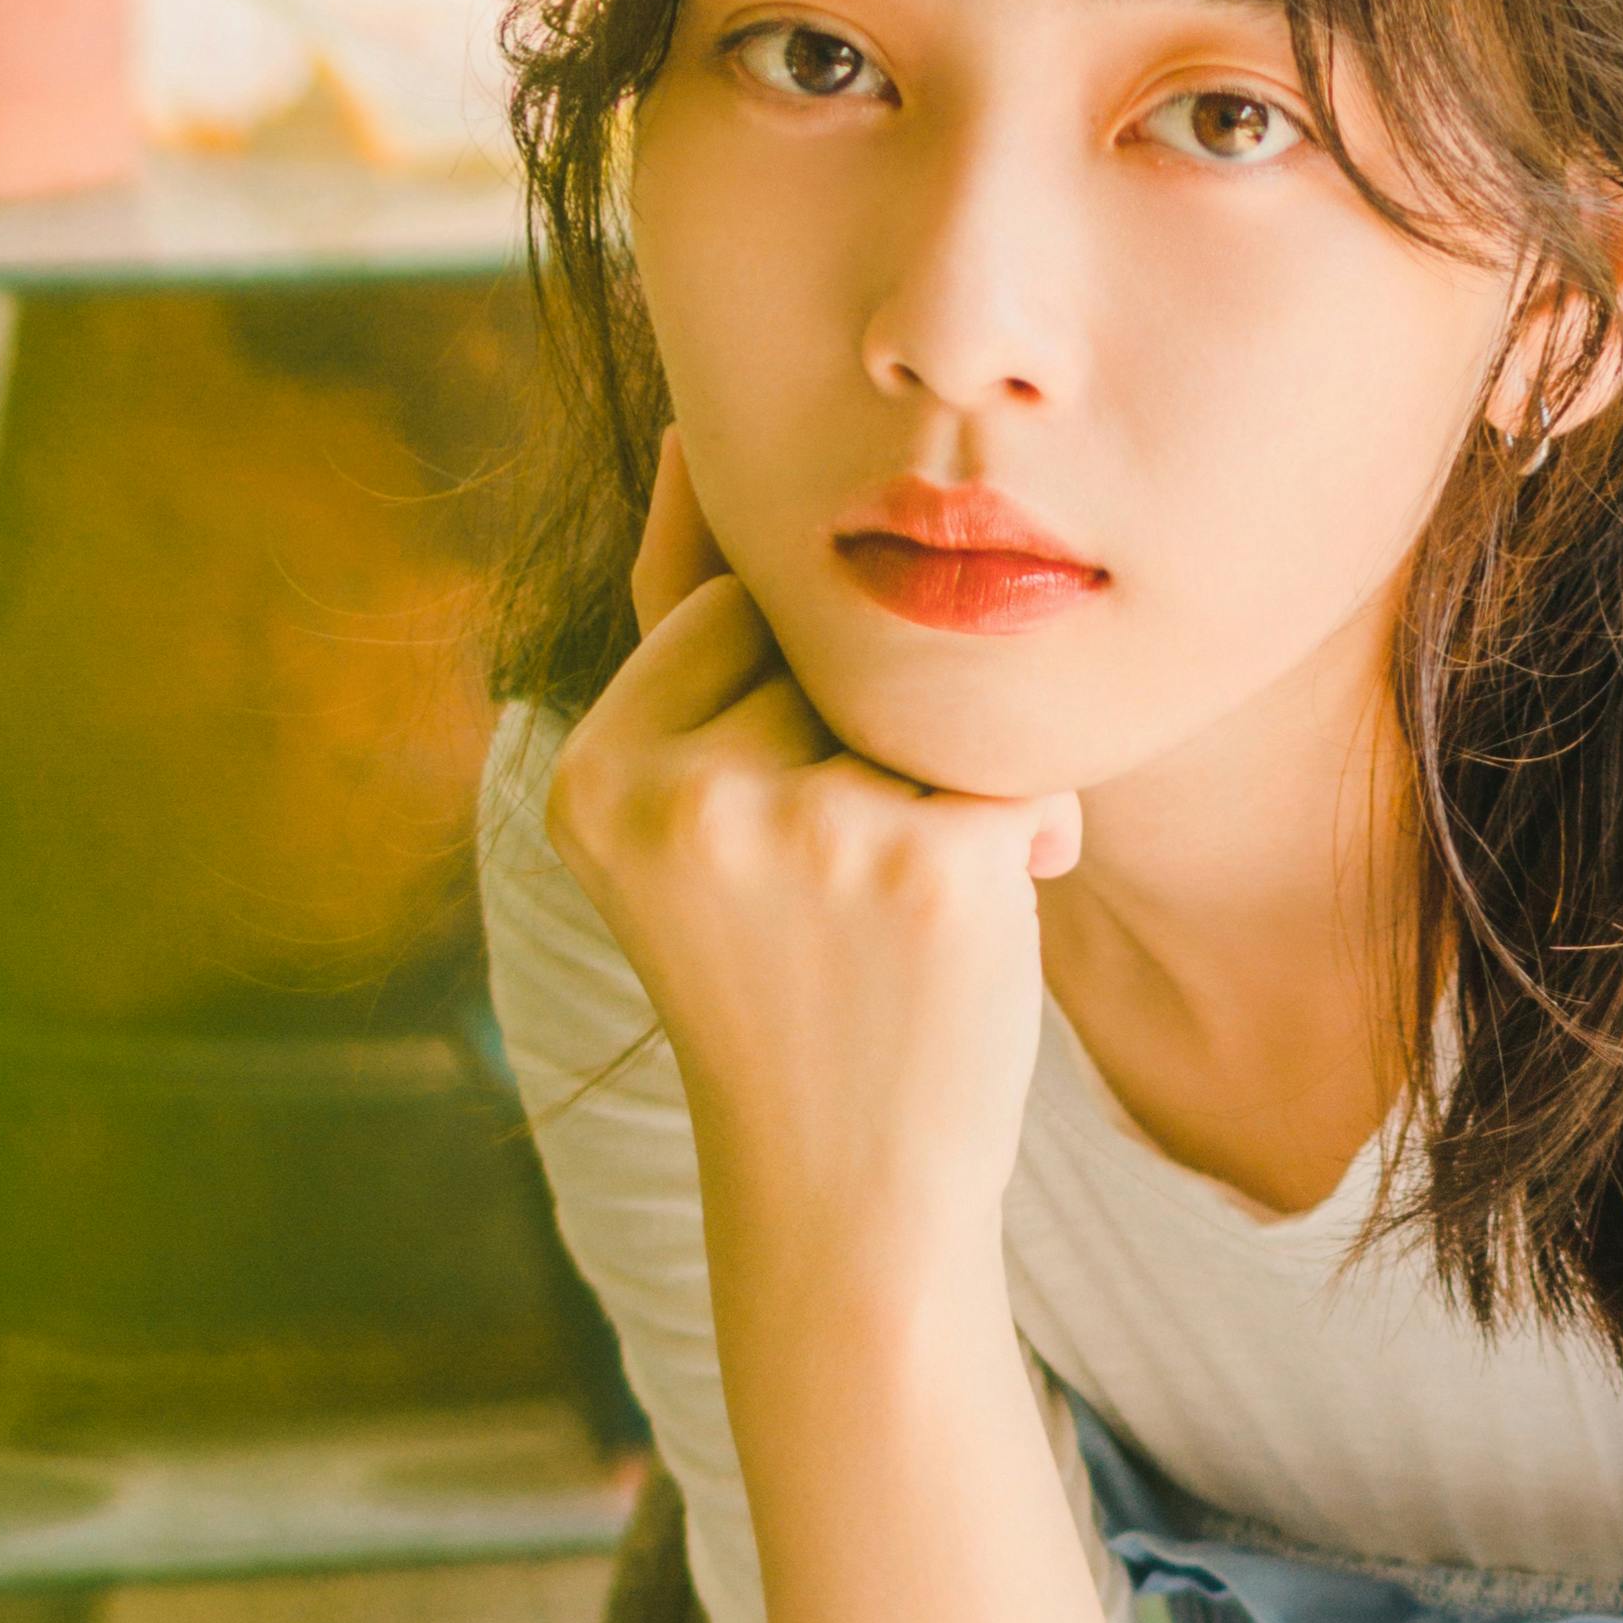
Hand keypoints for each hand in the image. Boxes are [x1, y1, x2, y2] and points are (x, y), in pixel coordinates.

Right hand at [547, 436, 1078, 1296]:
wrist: (845, 1191)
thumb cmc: (784, 983)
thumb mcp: (696, 813)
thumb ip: (688, 634)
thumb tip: (695, 431)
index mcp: (591, 769)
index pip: (730, 611)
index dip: (793, 703)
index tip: (780, 832)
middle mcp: (672, 789)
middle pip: (826, 645)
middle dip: (871, 734)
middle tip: (852, 881)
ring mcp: (796, 824)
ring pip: (924, 694)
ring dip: (955, 775)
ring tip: (912, 902)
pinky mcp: (921, 861)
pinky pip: (1019, 758)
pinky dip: (1032, 825)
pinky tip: (987, 916)